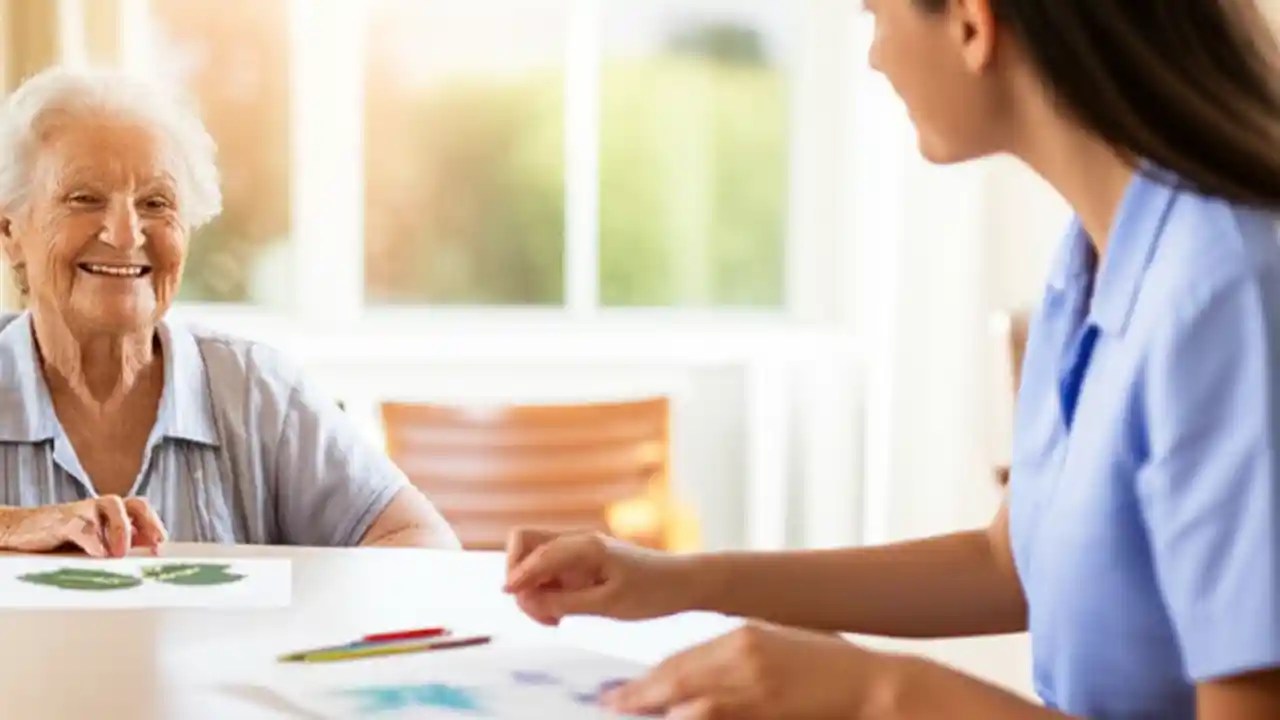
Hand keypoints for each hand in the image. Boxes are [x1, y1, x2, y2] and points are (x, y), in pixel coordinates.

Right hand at [0, 496, 167, 557]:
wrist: (22, 531)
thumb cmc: (62, 539)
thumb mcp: (96, 544)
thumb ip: (120, 544)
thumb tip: (147, 553)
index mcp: (113, 513)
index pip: (142, 511)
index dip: (155, 525)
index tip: (161, 546)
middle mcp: (101, 507)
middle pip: (134, 503)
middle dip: (148, 522)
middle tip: (152, 544)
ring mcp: (82, 510)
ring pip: (112, 506)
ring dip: (122, 528)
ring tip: (120, 553)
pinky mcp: (62, 519)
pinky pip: (82, 525)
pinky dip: (93, 540)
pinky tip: (98, 554)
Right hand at [504, 529, 703, 625]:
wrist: (683, 583)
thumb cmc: (652, 592)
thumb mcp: (608, 605)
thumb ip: (564, 602)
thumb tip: (524, 599)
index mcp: (585, 546)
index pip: (535, 552)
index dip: (517, 574)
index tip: (509, 596)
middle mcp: (578, 542)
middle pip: (525, 544)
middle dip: (520, 576)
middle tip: (540, 614)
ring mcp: (578, 551)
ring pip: (535, 560)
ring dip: (532, 588)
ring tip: (553, 619)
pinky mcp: (582, 563)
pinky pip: (550, 571)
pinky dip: (546, 591)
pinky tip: (562, 614)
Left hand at [603, 622, 894, 718]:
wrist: (872, 687)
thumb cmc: (825, 664)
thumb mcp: (774, 643)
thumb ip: (734, 655)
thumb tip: (689, 675)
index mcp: (744, 637)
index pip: (680, 661)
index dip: (645, 681)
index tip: (617, 693)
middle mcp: (744, 661)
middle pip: (677, 683)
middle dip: (640, 699)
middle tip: (612, 708)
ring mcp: (757, 693)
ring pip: (693, 709)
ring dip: (663, 715)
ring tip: (634, 719)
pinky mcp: (769, 716)